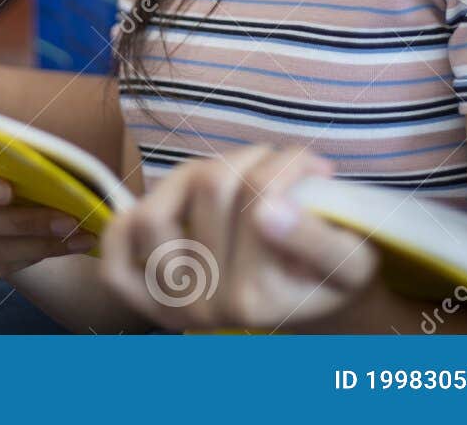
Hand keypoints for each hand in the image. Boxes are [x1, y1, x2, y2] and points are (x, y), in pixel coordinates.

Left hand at [98, 145, 378, 331]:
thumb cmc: (330, 274)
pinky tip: (173, 202)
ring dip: (196, 171)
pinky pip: (116, 246)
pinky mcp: (142, 294)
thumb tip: (268, 210)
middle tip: (277, 161)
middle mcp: (203, 308)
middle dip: (252, 158)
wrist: (304, 304)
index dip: (291, 165)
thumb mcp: (350, 260)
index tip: (317, 164)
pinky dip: (130, 217)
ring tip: (232, 172)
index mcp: (252, 302)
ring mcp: (168, 300)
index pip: (259, 201)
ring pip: (158, 205)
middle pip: (211, 189)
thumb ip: (317, 237)